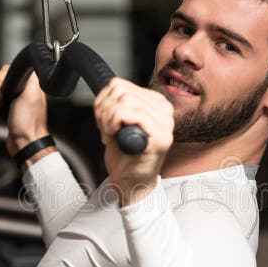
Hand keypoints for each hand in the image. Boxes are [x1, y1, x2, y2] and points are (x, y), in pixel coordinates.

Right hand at [0, 65, 49, 157]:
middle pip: (1, 77)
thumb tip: (31, 62)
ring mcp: (16, 96)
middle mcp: (25, 88)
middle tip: (1, 100)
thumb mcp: (31, 95)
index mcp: (31, 83)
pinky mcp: (9, 104)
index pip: (10, 69)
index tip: (4, 89)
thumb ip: (30, 77)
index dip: (3, 78)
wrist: (24, 142)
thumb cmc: (28, 122)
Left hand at [93, 77, 173, 206]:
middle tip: (107, 129)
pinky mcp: (160, 135)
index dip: (103, 102)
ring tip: (112, 134)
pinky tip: (116, 138)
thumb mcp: (121, 121)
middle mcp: (164, 109)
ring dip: (108, 119)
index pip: (120, 84)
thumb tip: (108, 89)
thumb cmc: (126, 155)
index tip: (104, 120)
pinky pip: (126, 113)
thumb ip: (119, 102)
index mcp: (156, 103)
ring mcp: (164, 122)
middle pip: (120, 90)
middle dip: (104, 111)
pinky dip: (113, 125)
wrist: (132, 182)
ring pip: (122, 100)